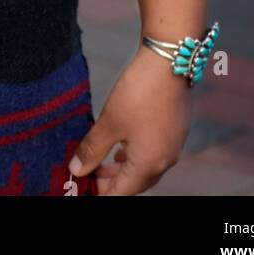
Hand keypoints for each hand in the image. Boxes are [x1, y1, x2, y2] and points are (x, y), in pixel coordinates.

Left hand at [68, 44, 193, 194]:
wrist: (170, 61)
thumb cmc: (139, 92)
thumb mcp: (109, 121)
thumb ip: (92, 149)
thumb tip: (77, 170)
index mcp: (149, 165)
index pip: (121, 194)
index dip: (100, 193)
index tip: (82, 187)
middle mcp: (165, 161)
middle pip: (135, 184)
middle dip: (110, 183)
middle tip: (88, 174)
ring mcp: (173, 146)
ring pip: (145, 170)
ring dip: (122, 170)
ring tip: (101, 163)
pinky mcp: (176, 131)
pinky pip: (154, 155)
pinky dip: (135, 157)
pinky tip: (123, 145)